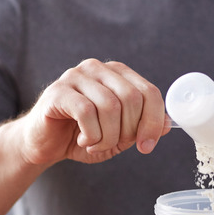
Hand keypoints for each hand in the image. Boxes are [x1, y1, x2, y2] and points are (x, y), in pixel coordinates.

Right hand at [17, 59, 167, 166]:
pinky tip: (83, 140)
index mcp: (117, 74)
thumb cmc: (83, 136)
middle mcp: (98, 68)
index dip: (154, 122)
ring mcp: (76, 76)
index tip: (147, 146)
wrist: (44, 144)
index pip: (149, 92)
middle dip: (129, 130)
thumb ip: (142, 127)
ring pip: (110, 106)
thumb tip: (169, 125)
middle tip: (115, 144)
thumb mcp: (119, 136)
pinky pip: (86, 112)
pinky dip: (91, 135)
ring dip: (108, 136)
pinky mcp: (58, 91)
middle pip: (132, 98)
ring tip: (96, 144)